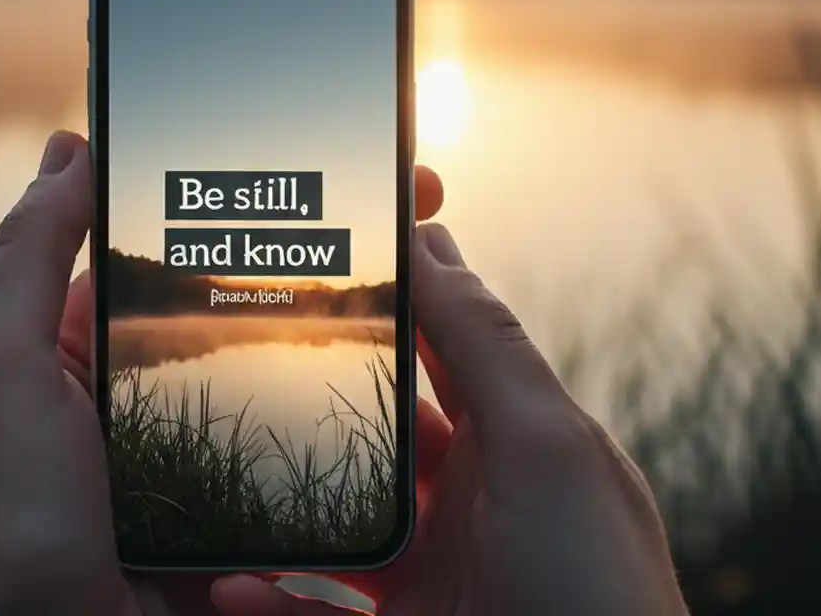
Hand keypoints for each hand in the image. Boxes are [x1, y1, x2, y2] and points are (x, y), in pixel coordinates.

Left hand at [0, 130, 446, 614]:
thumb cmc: (9, 508)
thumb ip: (29, 252)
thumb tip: (72, 147)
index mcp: (100, 344)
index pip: (185, 248)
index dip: (255, 199)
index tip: (327, 155)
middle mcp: (158, 390)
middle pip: (258, 305)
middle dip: (332, 252)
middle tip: (417, 208)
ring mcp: (210, 451)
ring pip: (298, 375)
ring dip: (363, 334)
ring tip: (432, 284)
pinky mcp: (251, 509)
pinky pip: (312, 452)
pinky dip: (360, 420)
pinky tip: (415, 382)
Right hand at [209, 224, 688, 614]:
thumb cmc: (597, 588)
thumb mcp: (545, 446)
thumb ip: (484, 345)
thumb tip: (431, 241)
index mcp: (514, 437)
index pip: (440, 343)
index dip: (389, 296)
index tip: (317, 252)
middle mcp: (469, 497)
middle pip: (372, 429)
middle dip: (307, 398)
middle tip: (234, 357)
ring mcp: (431, 570)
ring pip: (332, 519)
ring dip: (276, 505)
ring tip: (222, 483)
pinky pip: (313, 607)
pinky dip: (269, 597)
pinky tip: (235, 586)